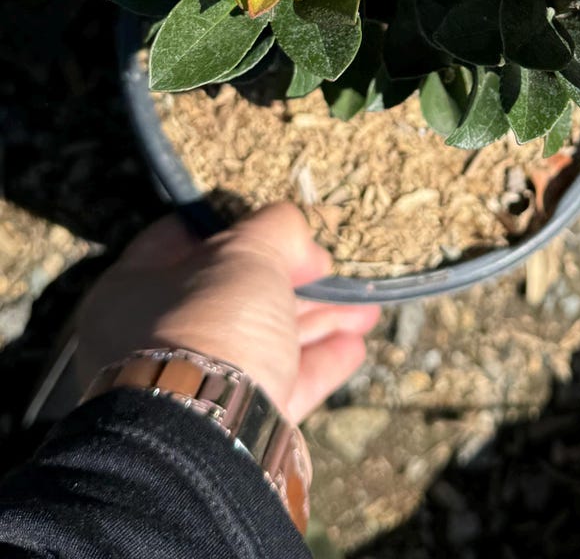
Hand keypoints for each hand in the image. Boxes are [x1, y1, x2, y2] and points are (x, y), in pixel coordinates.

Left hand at [76, 203, 378, 423]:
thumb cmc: (210, 322)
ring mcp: (193, 387)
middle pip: (234, 295)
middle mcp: (153, 340)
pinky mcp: (230, 427)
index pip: (179, 241)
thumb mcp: (245, 252)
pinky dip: (318, 364)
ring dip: (317, 321)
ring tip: (365, 310)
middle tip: (333, 271)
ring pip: (262, 341)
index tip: (276, 227)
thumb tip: (299, 240)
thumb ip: (275, 229)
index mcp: (133, 289)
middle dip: (293, 281)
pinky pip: (279, 386)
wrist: (204, 434)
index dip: (232, 226)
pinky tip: (355, 347)